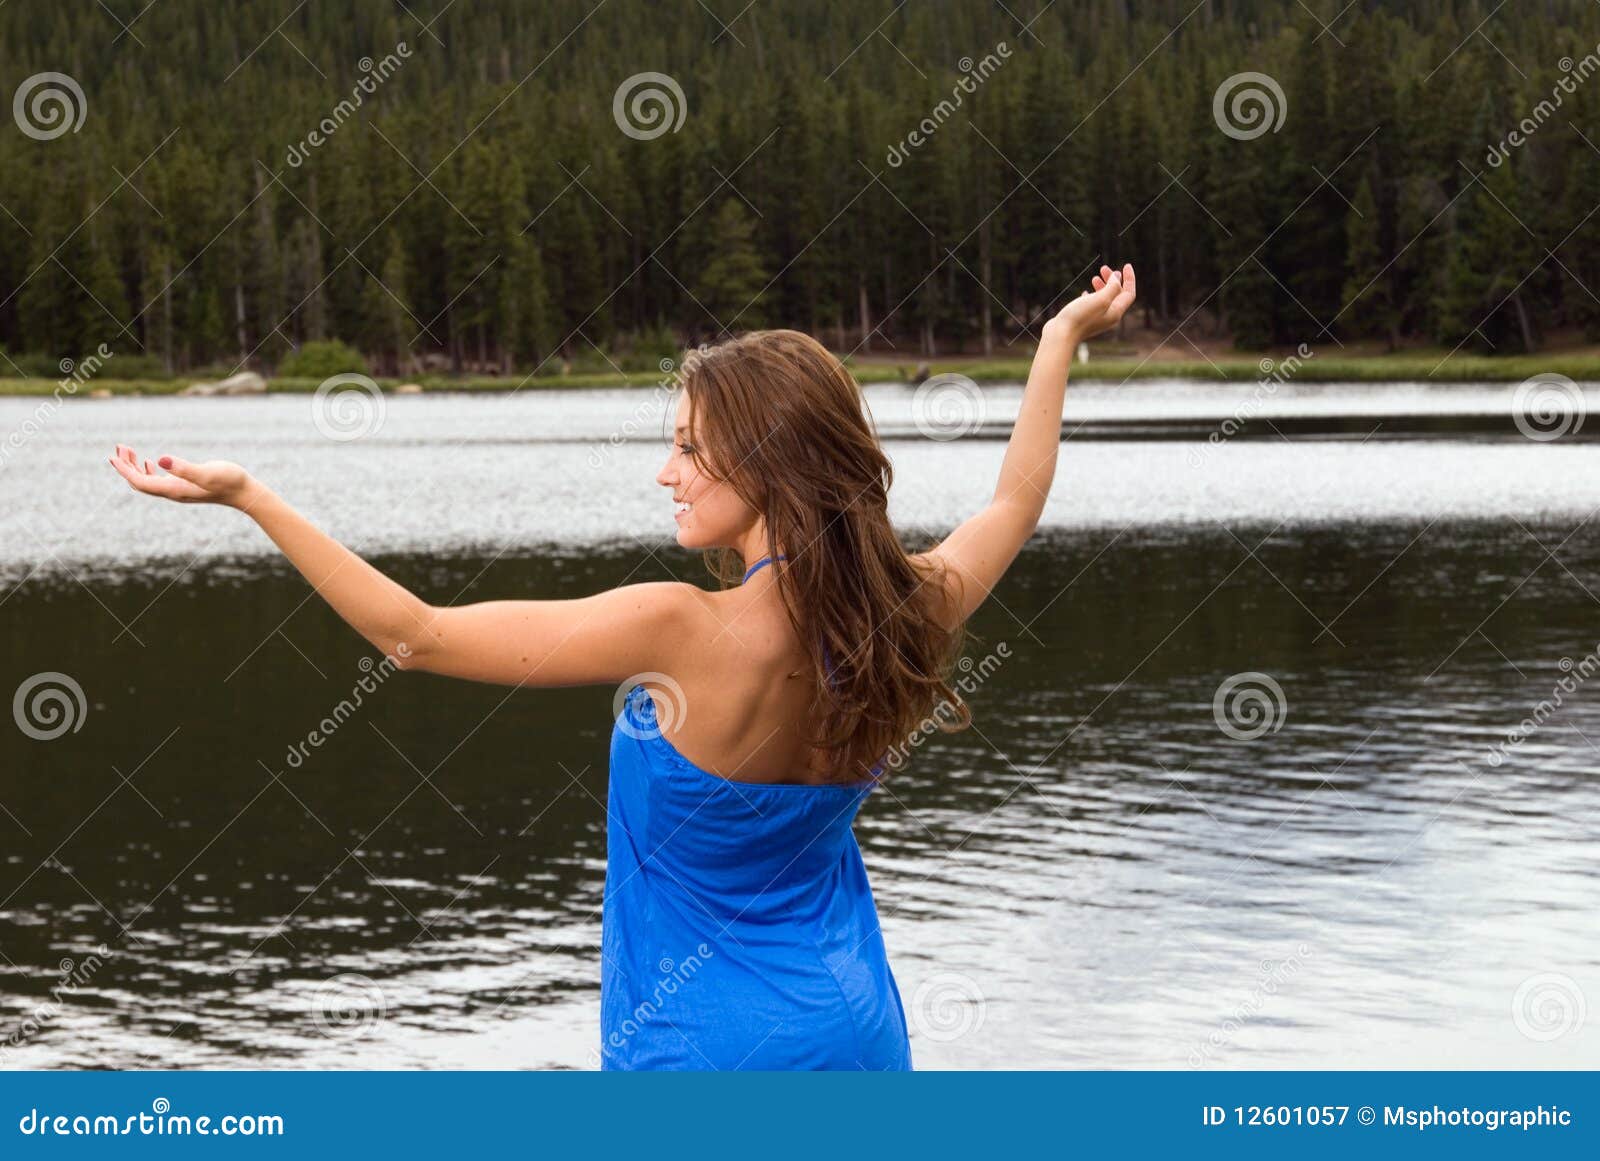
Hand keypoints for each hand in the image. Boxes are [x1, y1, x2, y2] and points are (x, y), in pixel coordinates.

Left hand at [107, 444, 255, 507]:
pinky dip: (147, 470)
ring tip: (127, 450)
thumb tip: (161, 459)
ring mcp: (177, 491)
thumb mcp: (207, 473)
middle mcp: (172, 492)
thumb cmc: (230, 481)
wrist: (245, 493)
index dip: (125, 470)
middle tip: (119, 448)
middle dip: (126, 467)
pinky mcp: (184, 487)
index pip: (140, 482)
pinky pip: (158, 481)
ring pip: (147, 482)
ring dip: (134, 467)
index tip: (113, 455)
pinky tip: (148, 462)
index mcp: (173, 490)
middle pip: (139, 483)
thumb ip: (185, 468)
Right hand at [1043, 263, 1136, 346]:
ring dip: (1102, 286)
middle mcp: (1108, 317)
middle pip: (1117, 295)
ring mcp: (1096, 319)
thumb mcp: (1100, 299)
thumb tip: (1117, 277)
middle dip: (1113, 280)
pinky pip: (1093, 305)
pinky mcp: (1084, 320)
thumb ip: (1112, 287)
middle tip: (1104, 268)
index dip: (1130, 279)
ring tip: (1094, 277)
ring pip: (1104, 299)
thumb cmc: (1080, 317)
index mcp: (1115, 312)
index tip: (1126, 265)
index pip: (1129, 293)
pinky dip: (1092, 295)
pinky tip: (1085, 292)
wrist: (1061, 335)